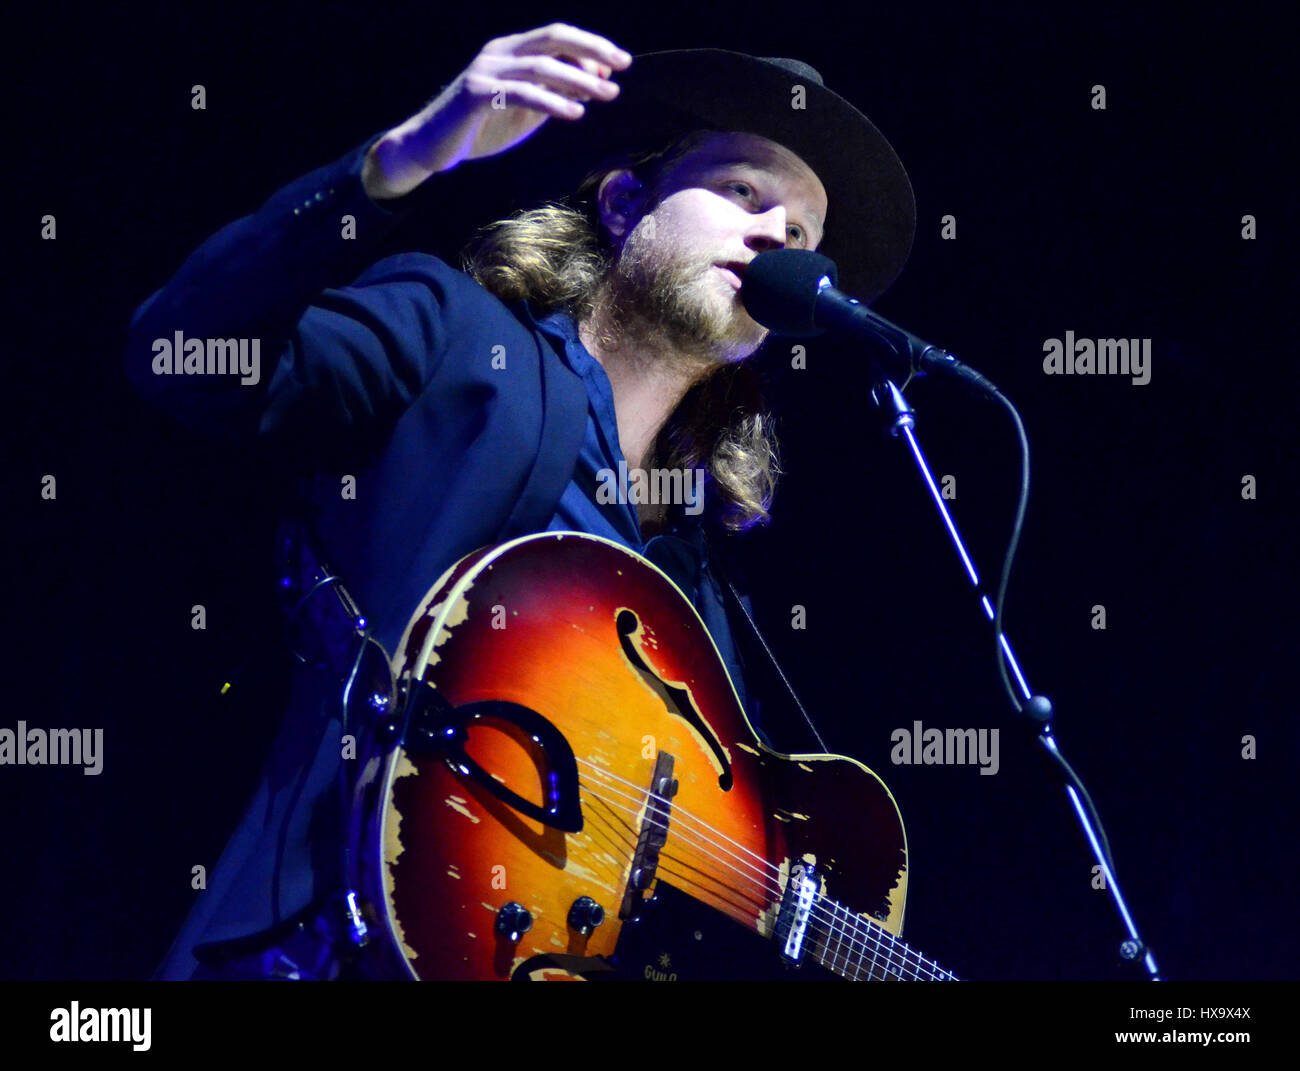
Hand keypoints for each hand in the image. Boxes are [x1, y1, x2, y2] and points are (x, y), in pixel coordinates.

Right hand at [364, 23, 632, 198]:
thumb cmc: (481, 129)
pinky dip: (552, 102)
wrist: (431, 148)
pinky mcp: (477, 94)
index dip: (591, 45)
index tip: (621, 64)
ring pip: (542, 66)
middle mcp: (498, 52)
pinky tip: (576, 112)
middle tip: (624, 66)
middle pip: (553, 39)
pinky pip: (522, 93)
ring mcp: (486, 70)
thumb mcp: (526, 109)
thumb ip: (556, 92)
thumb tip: (596, 81)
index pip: (557, 36)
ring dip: (580, 79)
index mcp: (510, 51)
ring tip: (608, 94)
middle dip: (592, 49)